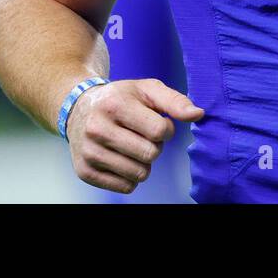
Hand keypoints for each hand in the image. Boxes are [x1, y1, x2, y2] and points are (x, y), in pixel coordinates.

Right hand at [65, 78, 203, 193]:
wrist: (79, 109)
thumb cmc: (120, 98)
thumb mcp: (147, 90)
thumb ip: (175, 101)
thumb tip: (198, 114)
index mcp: (115, 105)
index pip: (159, 131)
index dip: (166, 129)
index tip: (158, 123)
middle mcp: (98, 129)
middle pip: (150, 154)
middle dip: (155, 146)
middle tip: (143, 136)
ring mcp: (89, 152)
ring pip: (139, 174)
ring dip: (143, 163)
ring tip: (132, 146)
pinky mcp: (85, 172)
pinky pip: (124, 187)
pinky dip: (130, 177)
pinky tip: (122, 159)